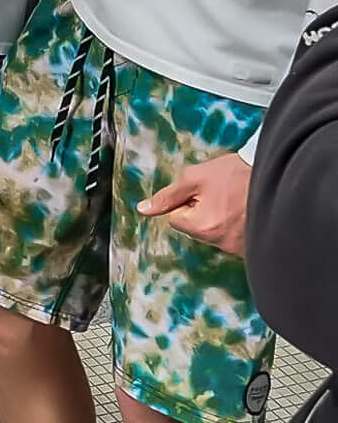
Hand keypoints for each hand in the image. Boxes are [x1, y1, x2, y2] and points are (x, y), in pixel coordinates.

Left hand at [137, 151, 251, 254]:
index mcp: (204, 227)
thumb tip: (143, 210)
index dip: (186, 202)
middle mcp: (223, 243)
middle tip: (222, 194)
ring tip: (237, 200)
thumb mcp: (195, 178)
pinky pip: (235, 238)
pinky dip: (238, 226)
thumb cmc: (236, 173)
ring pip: (215, 233)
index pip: (177, 219)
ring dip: (221, 219)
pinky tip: (247, 210)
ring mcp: (242, 248)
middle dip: (203, 212)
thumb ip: (168, 196)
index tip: (205, 191)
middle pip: (196, 229)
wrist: (279, 174)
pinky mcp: (255, 248)